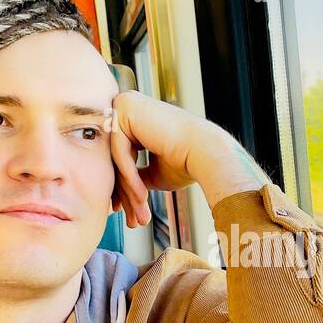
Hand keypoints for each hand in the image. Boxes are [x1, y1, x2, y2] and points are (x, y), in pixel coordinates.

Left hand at [106, 91, 229, 227]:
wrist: (207, 154)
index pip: (120, 156)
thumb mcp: (153, 172)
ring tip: (140, 214)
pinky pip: (119, 150)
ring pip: (116, 157)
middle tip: (130, 219)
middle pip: (116, 157)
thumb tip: (118, 191)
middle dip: (123, 192)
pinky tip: (142, 196)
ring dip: (128, 189)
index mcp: (135, 118)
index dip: (123, 186)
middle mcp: (128, 106)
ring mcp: (125, 103)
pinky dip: (130, 176)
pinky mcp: (126, 107)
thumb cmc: (187, 163)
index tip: (124, 211)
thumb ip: (134, 175)